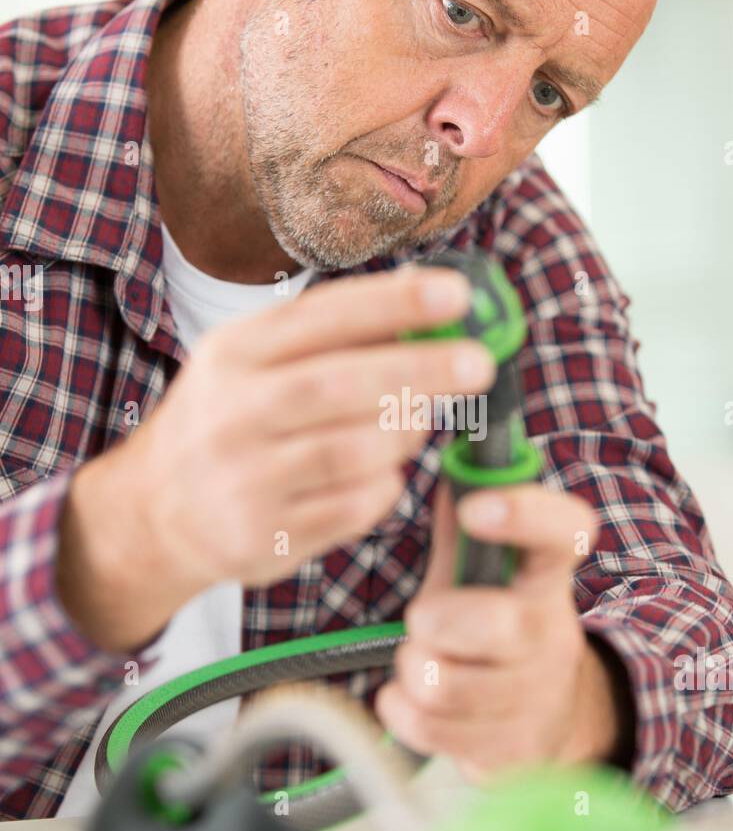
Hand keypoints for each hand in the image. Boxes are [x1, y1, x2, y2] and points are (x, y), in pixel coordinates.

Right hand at [56, 266, 495, 651]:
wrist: (155, 510)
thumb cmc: (232, 419)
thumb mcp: (254, 360)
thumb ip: (331, 335)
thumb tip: (430, 301)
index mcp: (235, 352)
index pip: (323, 317)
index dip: (395, 303)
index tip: (458, 295)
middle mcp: (232, 412)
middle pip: (339, 386)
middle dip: (419, 371)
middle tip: (478, 364)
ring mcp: (244, 479)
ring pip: (352, 452)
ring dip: (405, 434)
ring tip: (424, 420)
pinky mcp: (262, 536)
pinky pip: (351, 509)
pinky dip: (384, 487)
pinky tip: (387, 472)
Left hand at [375, 480, 630, 782]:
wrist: (547, 719)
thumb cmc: (497, 631)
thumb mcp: (484, 575)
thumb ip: (461, 527)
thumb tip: (448, 466)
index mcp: (544, 579)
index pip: (563, 534)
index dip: (525, 514)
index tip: (478, 508)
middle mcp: (548, 635)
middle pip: (497, 623)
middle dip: (438, 621)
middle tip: (427, 622)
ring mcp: (532, 697)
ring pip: (446, 683)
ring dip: (414, 669)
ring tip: (423, 662)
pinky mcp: (508, 751)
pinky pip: (429, 728)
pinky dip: (402, 711)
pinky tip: (411, 700)